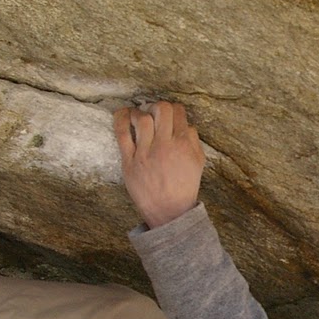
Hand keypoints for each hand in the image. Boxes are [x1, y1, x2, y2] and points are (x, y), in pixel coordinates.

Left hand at [113, 101, 205, 227]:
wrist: (169, 212)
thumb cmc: (183, 187)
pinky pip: (121, 134)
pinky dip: (120, 118)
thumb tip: (185, 124)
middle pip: (161, 109)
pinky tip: (123, 114)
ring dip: (140, 112)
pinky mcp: (129, 161)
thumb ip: (193, 141)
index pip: (178, 112)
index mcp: (183, 145)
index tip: (171, 114)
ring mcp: (146, 153)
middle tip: (155, 114)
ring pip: (141, 118)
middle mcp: (165, 146)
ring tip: (140, 116)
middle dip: (158, 107)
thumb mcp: (198, 163)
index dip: (175, 109)